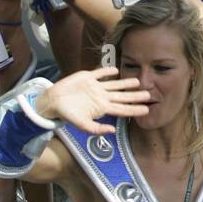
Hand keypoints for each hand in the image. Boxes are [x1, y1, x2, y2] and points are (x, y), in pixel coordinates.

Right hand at [36, 65, 150, 133]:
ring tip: (137, 81)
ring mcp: (96, 87)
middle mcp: (101, 97)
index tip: (147, 109)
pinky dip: (107, 71)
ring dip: (126, 82)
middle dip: (135, 96)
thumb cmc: (67, 114)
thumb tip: (112, 131)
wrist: (53, 102)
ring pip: (114, 84)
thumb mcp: (81, 125)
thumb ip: (96, 129)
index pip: (122, 108)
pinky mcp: (88, 77)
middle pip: (122, 96)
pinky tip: (115, 70)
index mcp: (102, 108)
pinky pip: (100, 73)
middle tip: (149, 94)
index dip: (134, 109)